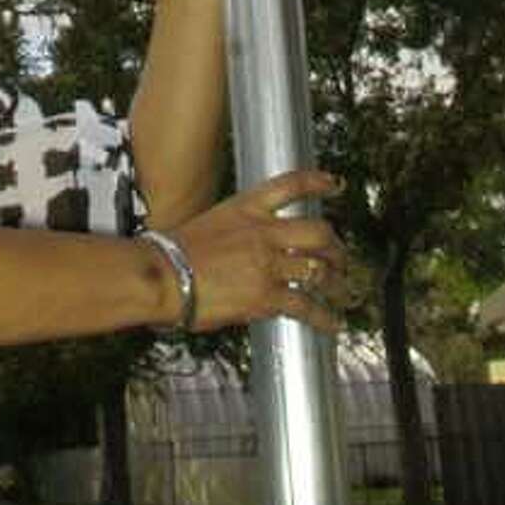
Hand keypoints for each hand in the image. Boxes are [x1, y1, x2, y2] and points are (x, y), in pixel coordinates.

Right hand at [148, 167, 349, 335]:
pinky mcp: (266, 296)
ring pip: (318, 269)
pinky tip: (332, 323)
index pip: (291, 185)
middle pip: (319, 231)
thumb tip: (257, 245)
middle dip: (336, 246)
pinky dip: (324, 316)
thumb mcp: (212, 222)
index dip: (318, 182)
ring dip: (335, 281)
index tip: (335, 184)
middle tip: (340, 257)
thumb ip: (240, 229)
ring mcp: (267, 264)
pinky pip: (306, 306)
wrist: (163, 276)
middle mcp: (263, 232)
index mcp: (247, 208)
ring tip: (341, 290)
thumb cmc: (176, 252)